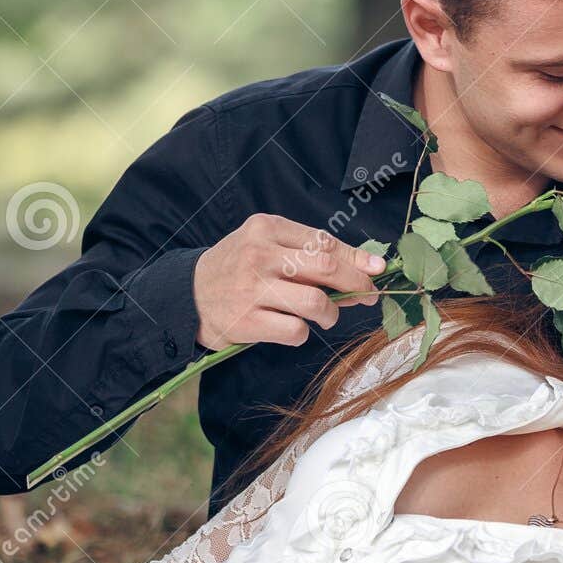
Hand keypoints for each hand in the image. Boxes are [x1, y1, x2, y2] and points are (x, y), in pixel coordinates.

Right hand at [192, 213, 384, 350]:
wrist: (185, 295)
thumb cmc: (238, 269)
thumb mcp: (267, 246)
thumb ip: (310, 254)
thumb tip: (366, 268)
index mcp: (267, 228)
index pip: (324, 241)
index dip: (356, 258)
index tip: (376, 270)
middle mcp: (259, 255)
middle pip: (326, 268)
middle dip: (356, 283)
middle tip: (367, 295)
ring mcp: (252, 289)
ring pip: (314, 302)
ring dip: (330, 313)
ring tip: (325, 316)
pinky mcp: (246, 321)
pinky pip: (294, 331)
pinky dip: (302, 333)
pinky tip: (292, 328)